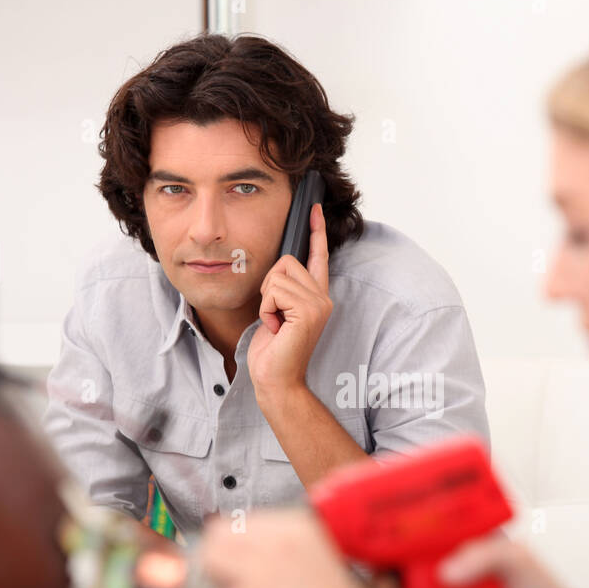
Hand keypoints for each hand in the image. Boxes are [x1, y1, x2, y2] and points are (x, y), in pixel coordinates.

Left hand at [202, 509, 396, 587]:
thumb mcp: (319, 560)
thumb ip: (279, 547)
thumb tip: (236, 547)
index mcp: (297, 526)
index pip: (238, 521)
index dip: (234, 545)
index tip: (240, 563)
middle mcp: (276, 542)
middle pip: (216, 536)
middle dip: (219, 559)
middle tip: (233, 583)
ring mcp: (260, 572)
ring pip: (208, 565)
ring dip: (220, 585)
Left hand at [247, 203, 331, 403]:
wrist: (276, 379)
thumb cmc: (273, 350)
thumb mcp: (276, 312)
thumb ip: (282, 290)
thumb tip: (276, 270)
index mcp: (316, 296)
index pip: (318, 256)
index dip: (316, 231)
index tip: (314, 208)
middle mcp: (322, 297)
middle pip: (287, 261)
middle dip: (269, 286)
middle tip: (274, 315)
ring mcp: (318, 304)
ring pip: (278, 275)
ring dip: (266, 300)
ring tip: (275, 323)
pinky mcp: (308, 312)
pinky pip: (275, 291)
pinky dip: (267, 309)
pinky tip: (275, 328)